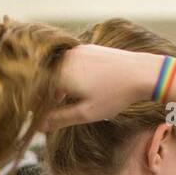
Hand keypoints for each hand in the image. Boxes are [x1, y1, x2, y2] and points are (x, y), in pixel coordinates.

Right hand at [39, 45, 161, 131]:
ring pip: (55, 70)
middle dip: (44, 95)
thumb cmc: (114, 94)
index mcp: (60, 74)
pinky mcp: (85, 48)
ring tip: (64, 101)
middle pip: (43, 78)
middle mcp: (64, 59)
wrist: (142, 71)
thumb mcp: (86, 113)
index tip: (37, 117)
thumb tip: (38, 126)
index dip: (33, 105)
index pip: (35, 90)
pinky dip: (66, 75)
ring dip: (55, 85)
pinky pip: (67, 62)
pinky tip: (77, 87)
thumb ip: (59, 119)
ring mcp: (75, 51)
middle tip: (50, 111)